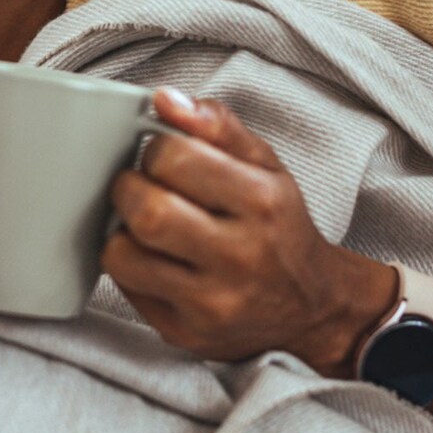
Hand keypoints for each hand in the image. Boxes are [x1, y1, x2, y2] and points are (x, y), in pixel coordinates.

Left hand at [102, 89, 399, 375]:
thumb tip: (163, 99)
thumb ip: (216, 125)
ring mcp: (211, 303)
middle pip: (147, 211)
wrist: (312, 306)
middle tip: (140, 187)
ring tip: (143, 223)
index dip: (155, 150)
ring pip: (123, 255)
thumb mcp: (266, 165)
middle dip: (128, 188)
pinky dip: (128, 264)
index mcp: (261, 202)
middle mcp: (240, 257)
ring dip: (120, 230)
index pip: (174, 158)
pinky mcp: (185, 334)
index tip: (162, 157)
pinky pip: (126, 289)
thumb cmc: (280, 226)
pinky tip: (152, 256)